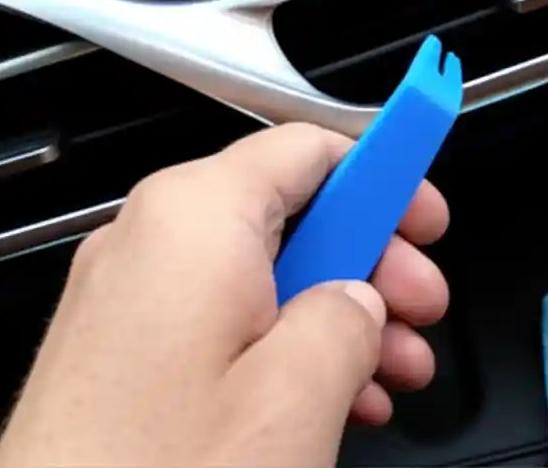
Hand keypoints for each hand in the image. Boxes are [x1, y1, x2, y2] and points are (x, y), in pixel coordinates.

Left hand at [0, 124, 449, 466]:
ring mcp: (128, 298)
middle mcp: (149, 241)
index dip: (385, 175)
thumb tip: (361, 299)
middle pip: (291, 213)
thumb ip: (349, 322)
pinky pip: (221, 320)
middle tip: (420, 314)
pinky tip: (328, 400)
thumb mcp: (295, 398)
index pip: (308, 147)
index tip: (428, 212)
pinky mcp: (119, 352)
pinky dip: (283, 348)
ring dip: (337, 318)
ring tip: (387, 373)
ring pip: (262, 275)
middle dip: (371, 262)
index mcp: (194, 218)